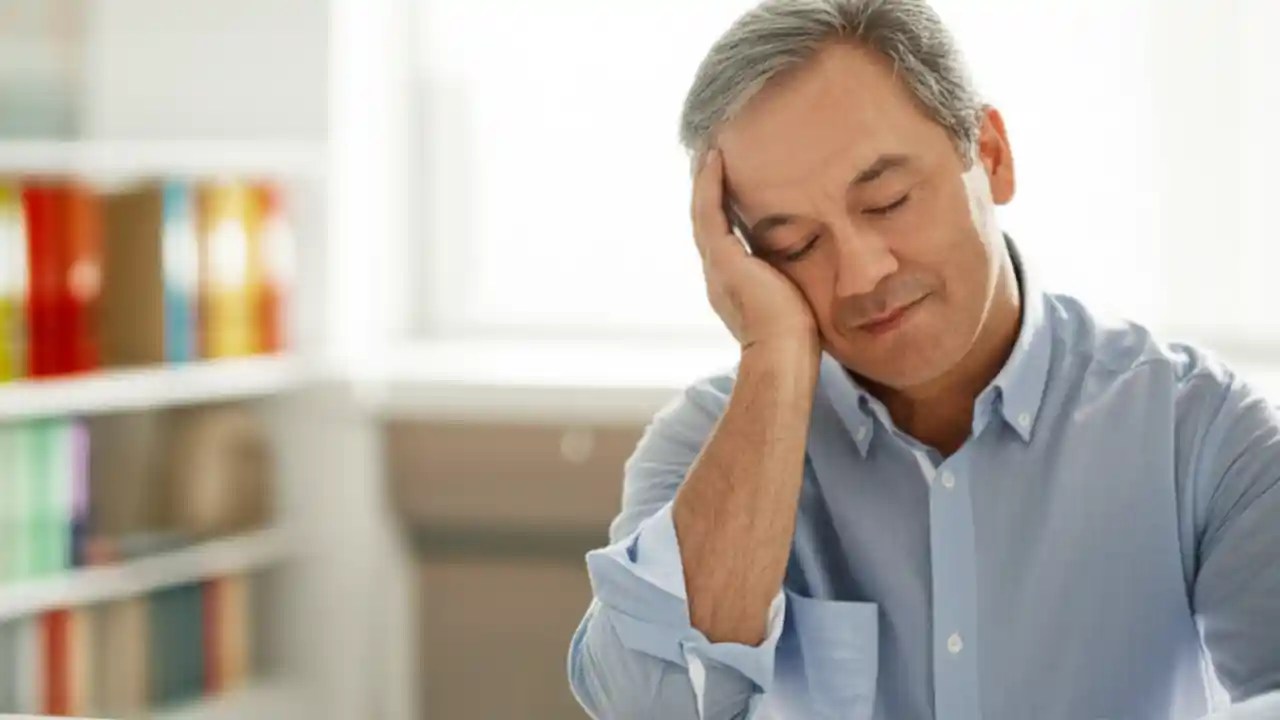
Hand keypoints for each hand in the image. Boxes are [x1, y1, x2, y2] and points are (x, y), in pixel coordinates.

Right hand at [692, 149, 818, 354]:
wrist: (782, 352)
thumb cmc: (798, 337)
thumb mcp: (795, 302)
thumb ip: (795, 283)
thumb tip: (822, 271)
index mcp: (733, 288)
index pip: (723, 243)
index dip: (722, 215)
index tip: (729, 189)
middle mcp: (717, 276)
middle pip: (707, 226)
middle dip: (708, 195)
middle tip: (711, 164)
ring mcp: (716, 266)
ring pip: (703, 215)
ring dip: (705, 183)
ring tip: (710, 156)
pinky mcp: (722, 257)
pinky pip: (708, 211)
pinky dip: (709, 185)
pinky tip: (715, 160)